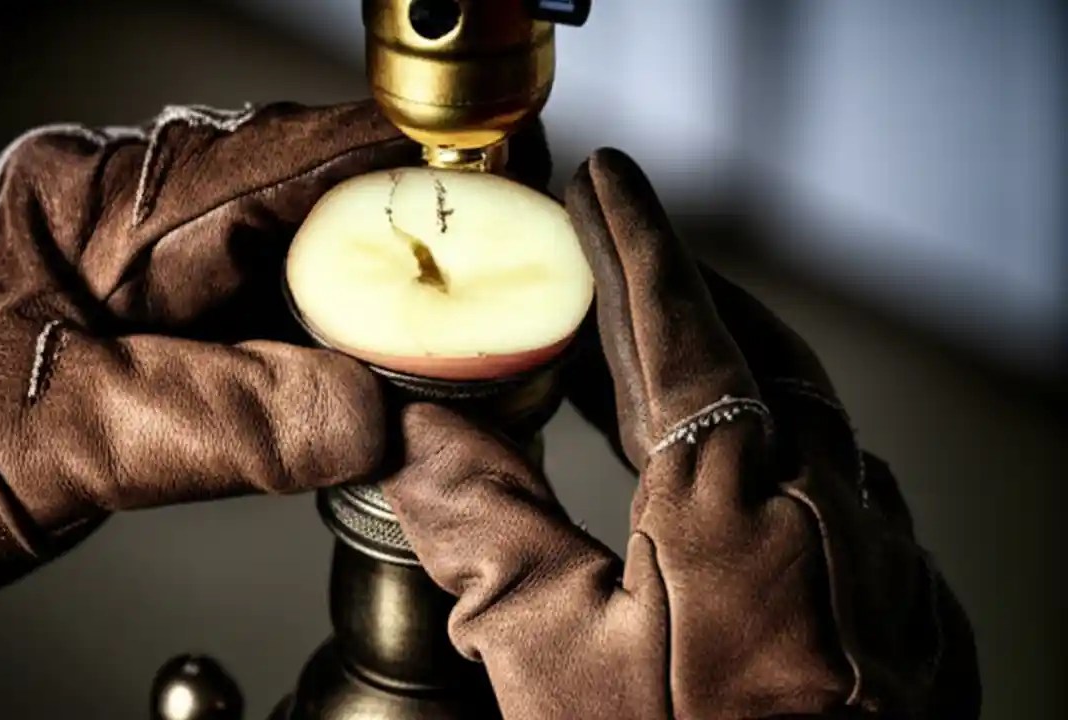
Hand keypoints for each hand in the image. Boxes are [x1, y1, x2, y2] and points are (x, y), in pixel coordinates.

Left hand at [0, 100, 437, 678]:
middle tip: (469, 260)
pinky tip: (349, 357)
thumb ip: (236, 423)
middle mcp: (117, 209)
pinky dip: (307, 323)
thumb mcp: (88, 436)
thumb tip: (372, 418)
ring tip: (426, 315)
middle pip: (287, 191)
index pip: (273, 155)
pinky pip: (247, 296)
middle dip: (384, 224)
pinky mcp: (138, 308)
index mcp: (96, 200)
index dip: (385, 158)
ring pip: (274, 244)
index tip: (473, 167)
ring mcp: (128, 256)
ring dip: (350, 280)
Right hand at [382, 150, 979, 718]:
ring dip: (724, 368)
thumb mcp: (550, 659)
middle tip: (609, 261)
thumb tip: (410, 435)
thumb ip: (480, 527)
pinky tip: (731, 473)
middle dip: (673, 295)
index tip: (605, 180)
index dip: (634, 241)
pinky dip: (771, 446)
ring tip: (647, 357)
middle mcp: (831, 501)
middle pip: (747, 353)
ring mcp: (879, 555)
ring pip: (802, 416)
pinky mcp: (900, 607)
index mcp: (738, 492)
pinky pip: (839, 484)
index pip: (676, 324)